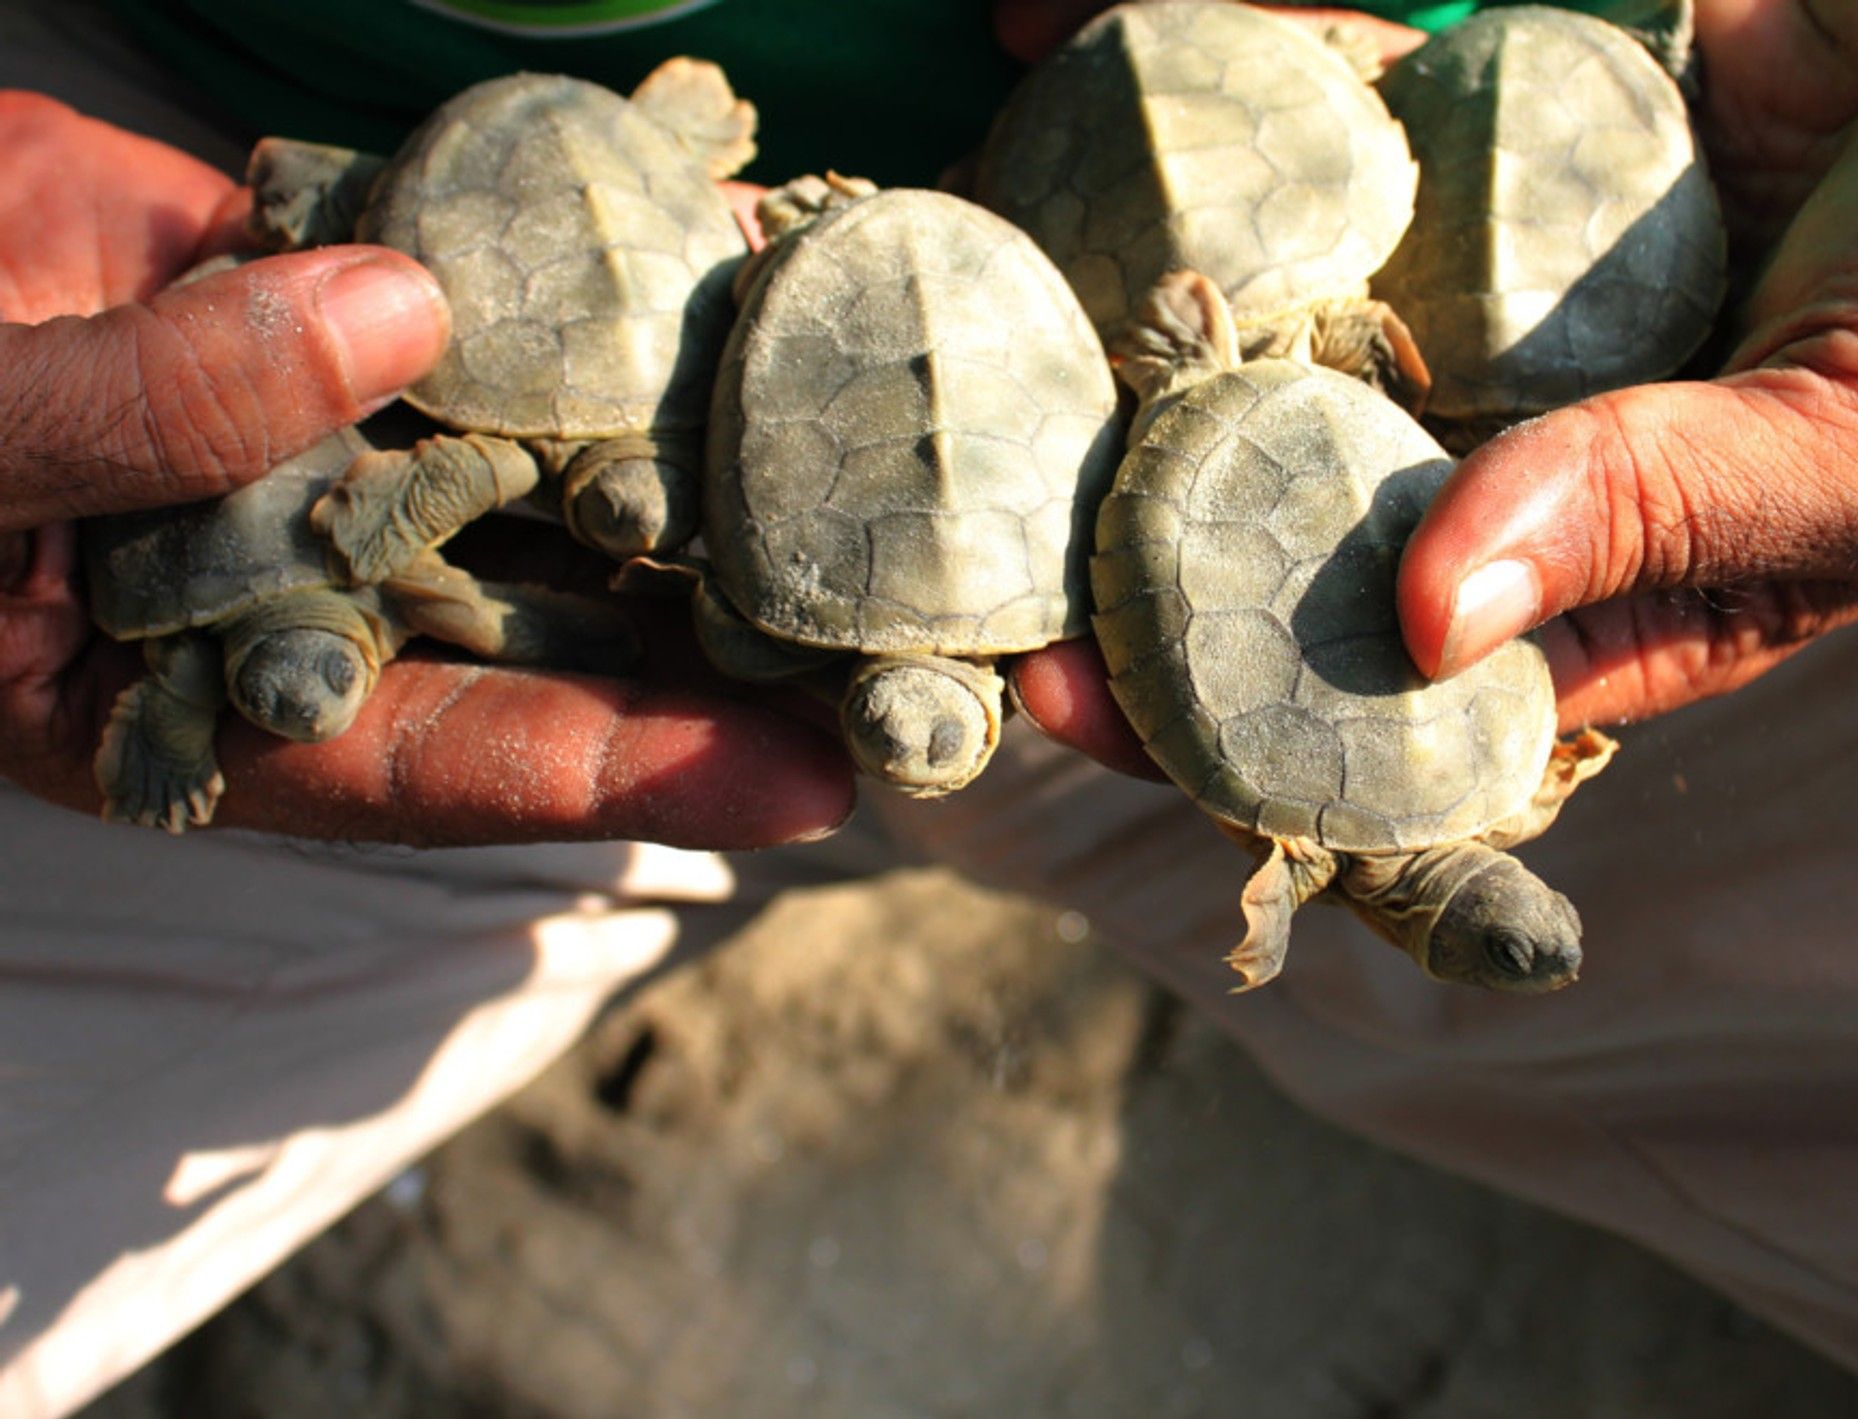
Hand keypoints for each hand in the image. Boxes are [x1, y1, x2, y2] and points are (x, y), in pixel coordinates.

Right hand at [0, 93, 853, 846]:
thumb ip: (144, 410)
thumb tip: (400, 322)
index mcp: (204, 701)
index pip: (449, 764)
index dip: (631, 776)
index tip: (809, 783)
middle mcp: (304, 587)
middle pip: (545, 642)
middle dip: (724, 652)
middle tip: (920, 667)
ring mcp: (326, 443)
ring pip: (535, 470)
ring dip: (692, 473)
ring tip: (874, 491)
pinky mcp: (325, 304)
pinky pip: (478, 303)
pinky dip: (583, 291)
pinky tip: (725, 284)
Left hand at [1009, 0, 1857, 769]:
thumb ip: (1661, 524)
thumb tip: (1428, 621)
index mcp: (1575, 573)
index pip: (1358, 671)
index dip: (1205, 701)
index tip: (1056, 693)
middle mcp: (1491, 436)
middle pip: (1263, 491)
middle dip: (1107, 500)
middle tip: (962, 514)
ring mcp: (1465, 280)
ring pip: (1259, 292)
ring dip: (1111, 278)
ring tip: (965, 266)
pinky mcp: (1465, 132)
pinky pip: (1317, 104)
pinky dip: (1214, 58)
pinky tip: (1049, 33)